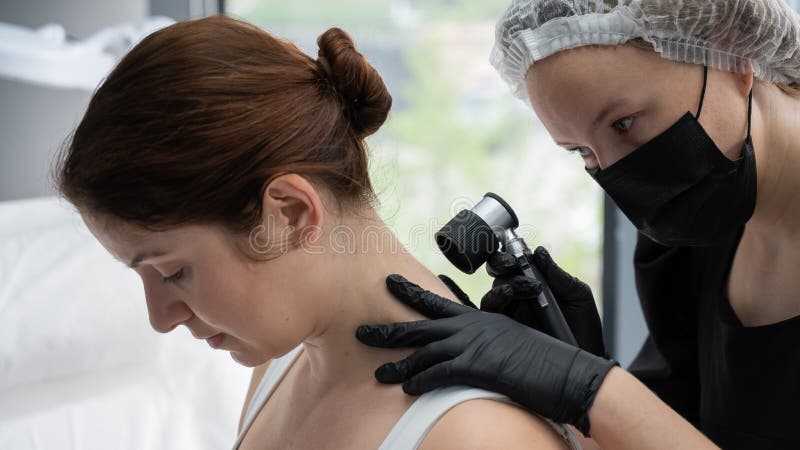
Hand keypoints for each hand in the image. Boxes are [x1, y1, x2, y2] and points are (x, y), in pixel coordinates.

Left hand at [356, 274, 617, 435]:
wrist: (570, 373)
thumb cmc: (547, 359)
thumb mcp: (514, 338)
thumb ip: (491, 337)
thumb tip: (484, 340)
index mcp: (479, 317)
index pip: (438, 302)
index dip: (411, 292)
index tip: (391, 283)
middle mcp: (472, 326)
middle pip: (420, 324)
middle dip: (389, 329)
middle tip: (362, 332)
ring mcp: (473, 344)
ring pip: (424, 351)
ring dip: (399, 365)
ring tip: (378, 372)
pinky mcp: (477, 366)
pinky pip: (439, 374)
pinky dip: (421, 381)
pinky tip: (407, 388)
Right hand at [483, 246, 607, 357]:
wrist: (586, 358)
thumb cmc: (583, 327)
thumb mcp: (577, 296)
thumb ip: (558, 275)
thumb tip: (539, 251)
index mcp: (534, 282)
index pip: (514, 261)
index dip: (510, 251)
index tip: (517, 250)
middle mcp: (517, 296)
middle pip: (497, 273)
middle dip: (501, 263)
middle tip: (513, 264)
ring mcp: (509, 315)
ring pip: (492, 293)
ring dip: (502, 285)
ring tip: (518, 287)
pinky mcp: (503, 333)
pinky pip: (489, 316)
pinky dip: (495, 303)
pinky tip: (508, 298)